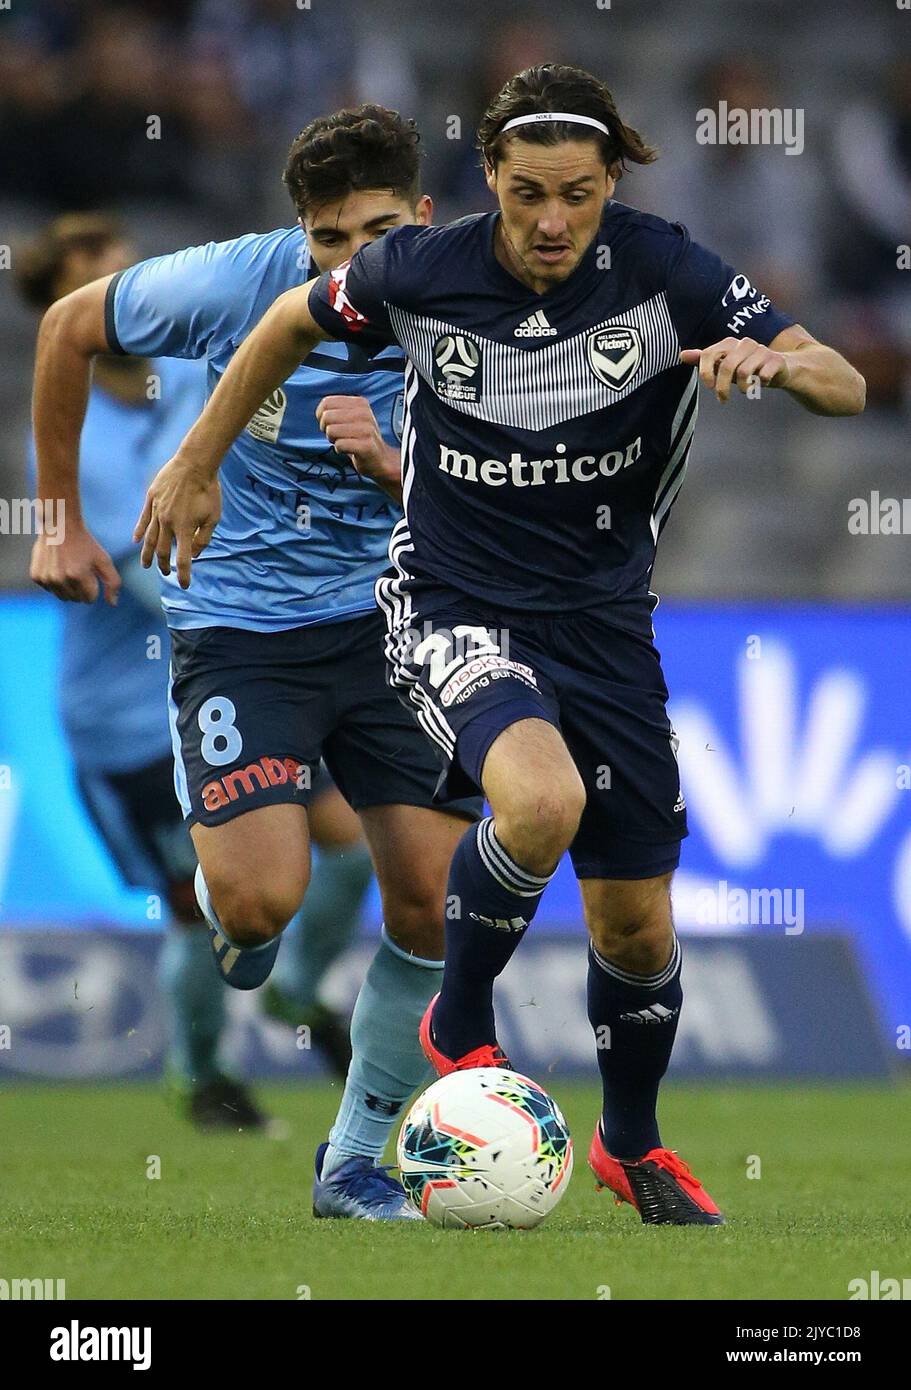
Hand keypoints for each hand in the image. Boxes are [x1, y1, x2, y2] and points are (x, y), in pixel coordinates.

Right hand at [30, 523, 120, 605]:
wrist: (59, 526)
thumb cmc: (85, 544)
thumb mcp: (104, 560)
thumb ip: (112, 582)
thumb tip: (113, 604)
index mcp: (78, 576)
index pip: (90, 599)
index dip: (93, 587)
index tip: (90, 573)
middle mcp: (60, 579)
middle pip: (76, 599)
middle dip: (81, 589)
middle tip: (79, 570)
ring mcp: (46, 579)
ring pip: (63, 597)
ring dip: (68, 588)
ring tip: (69, 569)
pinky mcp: (36, 577)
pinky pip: (50, 590)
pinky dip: (55, 583)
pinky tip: (57, 567)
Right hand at [133, 453, 220, 588]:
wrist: (195, 463)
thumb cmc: (208, 490)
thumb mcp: (213, 517)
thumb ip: (204, 538)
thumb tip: (194, 554)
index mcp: (185, 529)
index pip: (183, 559)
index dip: (184, 574)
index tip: (185, 585)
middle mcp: (168, 522)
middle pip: (163, 550)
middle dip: (164, 565)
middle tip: (165, 573)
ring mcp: (157, 510)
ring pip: (149, 538)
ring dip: (148, 554)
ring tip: (146, 565)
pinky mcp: (151, 499)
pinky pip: (143, 520)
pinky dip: (139, 532)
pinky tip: (136, 541)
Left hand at [316, 394, 395, 483]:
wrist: (379, 459)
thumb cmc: (359, 438)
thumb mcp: (350, 417)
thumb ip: (336, 410)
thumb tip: (320, 412)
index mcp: (360, 403)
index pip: (326, 403)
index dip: (321, 416)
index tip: (331, 425)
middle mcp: (364, 413)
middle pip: (327, 417)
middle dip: (327, 429)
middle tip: (339, 436)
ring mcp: (367, 429)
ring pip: (331, 430)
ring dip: (334, 440)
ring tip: (346, 442)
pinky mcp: (366, 445)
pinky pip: (339, 445)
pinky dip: (340, 450)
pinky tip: (350, 450)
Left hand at [680, 337, 789, 402]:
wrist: (781, 368)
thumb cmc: (747, 368)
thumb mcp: (724, 366)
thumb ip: (703, 361)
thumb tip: (682, 355)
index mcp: (729, 343)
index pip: (709, 353)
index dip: (706, 372)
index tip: (709, 387)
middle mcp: (744, 343)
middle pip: (726, 366)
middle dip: (722, 387)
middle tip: (723, 400)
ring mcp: (761, 350)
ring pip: (743, 372)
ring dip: (742, 388)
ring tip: (745, 390)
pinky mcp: (776, 360)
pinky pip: (763, 376)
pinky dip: (760, 385)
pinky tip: (762, 384)